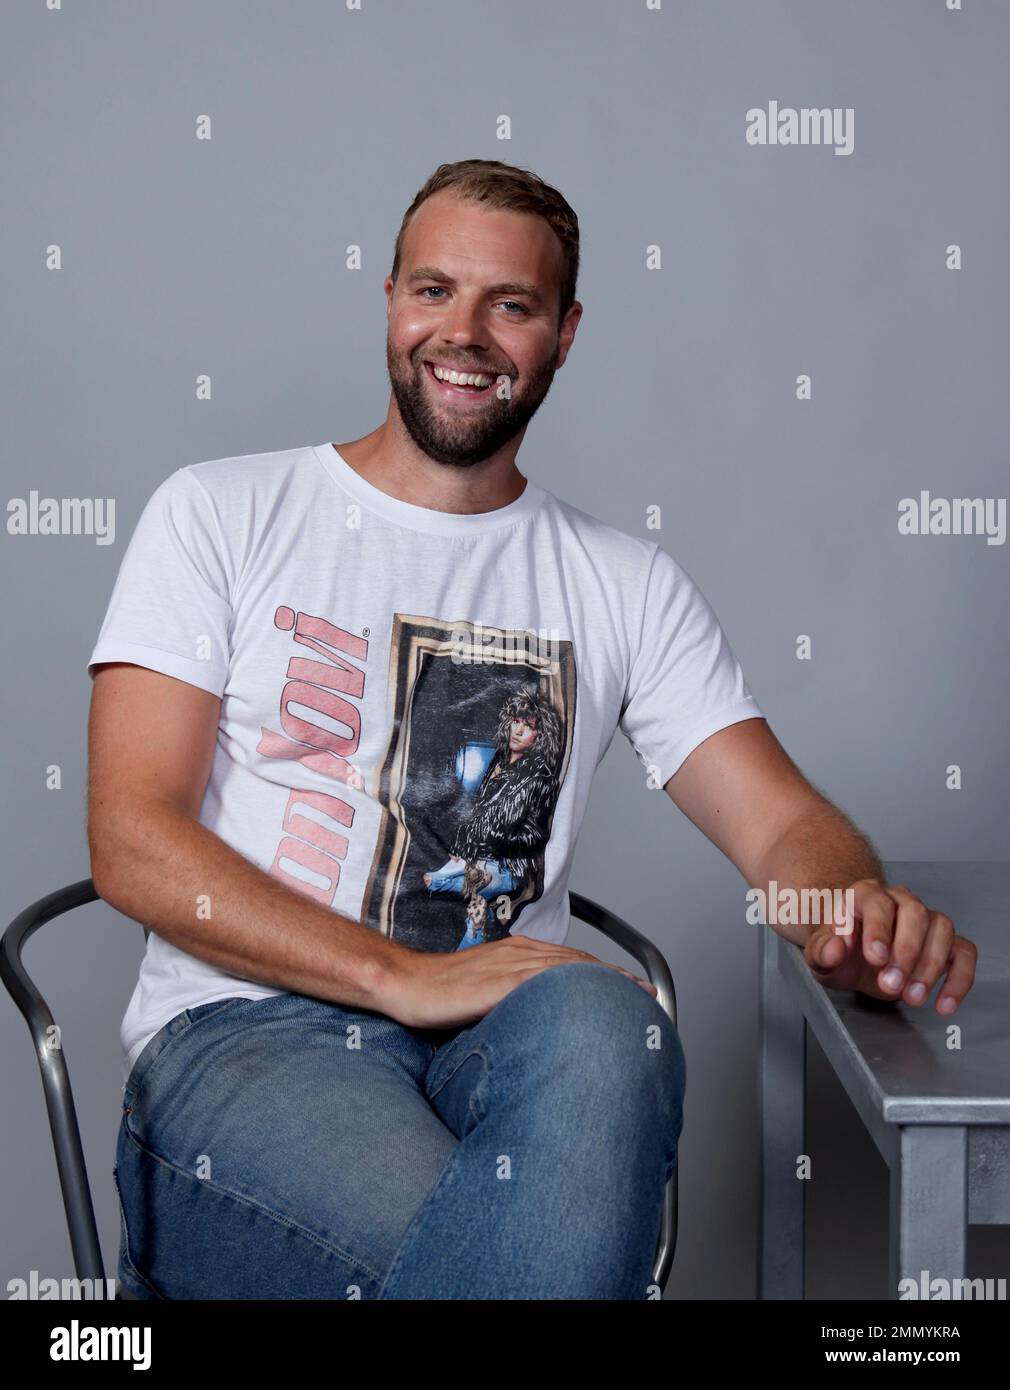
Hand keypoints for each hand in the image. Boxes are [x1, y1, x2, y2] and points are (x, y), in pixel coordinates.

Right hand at [380, 935, 657, 1029]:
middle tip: (648, 996)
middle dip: (617, 979)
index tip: (633, 988)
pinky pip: (546, 983)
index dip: (606, 974)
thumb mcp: (483, 994)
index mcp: (518, 954)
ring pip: (571, 970)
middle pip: (580, 964)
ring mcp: (512, 964)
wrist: (406, 984)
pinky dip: (575, 989)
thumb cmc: (439, 994)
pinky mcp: (501, 982)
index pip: (572, 962)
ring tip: (635, 1000)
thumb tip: (536, 1023)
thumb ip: (512, 999)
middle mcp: (521, 953)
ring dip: (607, 983)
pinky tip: (593, 1003)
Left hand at [804, 878, 976, 1014]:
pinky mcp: (945, 942)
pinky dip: (959, 979)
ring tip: (912, 997)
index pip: (877, 903)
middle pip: (915, 913)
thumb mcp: (818, 954)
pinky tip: (943, 1003)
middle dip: (906, 952)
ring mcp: (926, 919)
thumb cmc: (839, 949)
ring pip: (942, 929)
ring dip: (931, 966)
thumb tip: (835, 948)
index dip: (878, 930)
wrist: (853, 956)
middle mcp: (899, 900)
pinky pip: (963, 953)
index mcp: (864, 895)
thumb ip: (823, 951)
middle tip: (891, 985)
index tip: (876, 958)